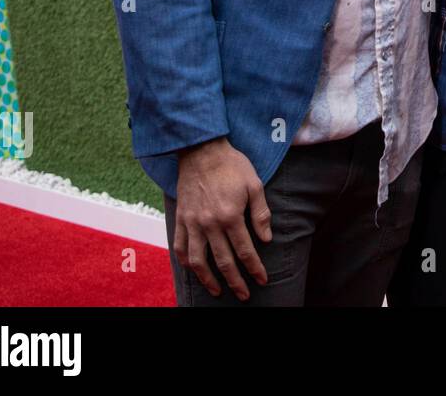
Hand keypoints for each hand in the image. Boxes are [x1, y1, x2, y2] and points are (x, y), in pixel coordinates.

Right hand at [174, 137, 271, 300]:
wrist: (201, 150)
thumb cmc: (232, 165)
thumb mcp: (255, 184)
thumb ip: (260, 213)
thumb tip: (266, 239)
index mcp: (231, 216)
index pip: (245, 250)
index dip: (255, 268)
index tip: (262, 280)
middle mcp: (209, 224)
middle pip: (223, 261)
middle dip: (235, 281)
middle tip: (244, 295)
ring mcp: (192, 223)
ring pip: (198, 260)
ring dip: (208, 279)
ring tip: (218, 291)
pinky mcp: (180, 218)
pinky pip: (179, 246)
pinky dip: (186, 262)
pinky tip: (194, 270)